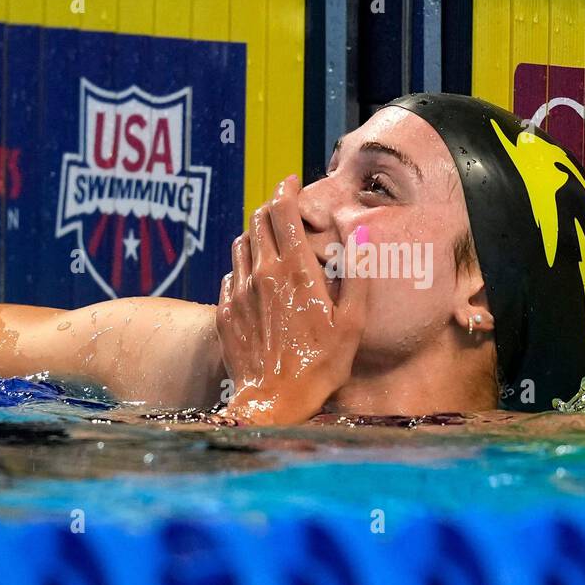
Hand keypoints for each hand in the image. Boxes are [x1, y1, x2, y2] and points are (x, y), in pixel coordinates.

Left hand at [217, 175, 367, 423]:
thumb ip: (358, 275)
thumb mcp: (353, 323)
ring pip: (241, 244)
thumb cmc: (321, 365)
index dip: (286, 190)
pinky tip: (255, 277)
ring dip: (256, 233)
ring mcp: (239, 292)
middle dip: (271, 207)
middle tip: (283, 207)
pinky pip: (230, 274)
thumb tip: (359, 234)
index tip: (291, 181)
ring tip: (270, 238)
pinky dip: (244, 265)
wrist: (273, 402)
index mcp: (295, 270)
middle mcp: (262, 273)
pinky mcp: (225, 311)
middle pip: (258, 221)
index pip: (282, 212)